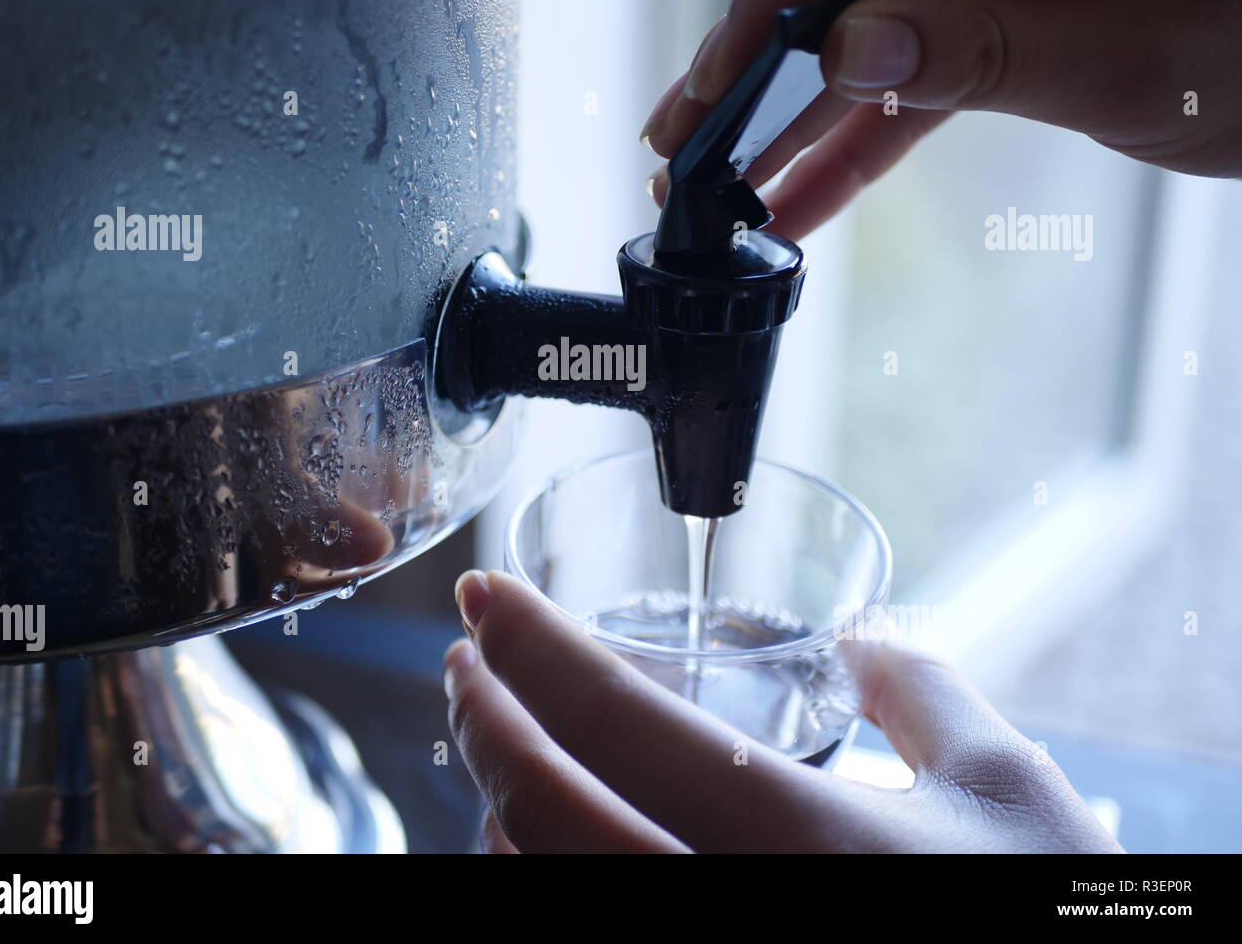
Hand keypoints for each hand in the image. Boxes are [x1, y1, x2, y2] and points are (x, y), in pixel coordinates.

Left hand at [443, 569, 1122, 853]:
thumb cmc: (1042, 914)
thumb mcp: (1009, 792)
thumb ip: (929, 689)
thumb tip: (864, 639)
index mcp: (805, 839)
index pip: (616, 723)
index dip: (530, 645)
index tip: (485, 596)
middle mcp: (728, 907)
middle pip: (541, 811)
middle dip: (482, 717)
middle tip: (464, 657)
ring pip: (536, 884)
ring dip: (494, 804)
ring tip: (500, 738)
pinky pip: (567, 926)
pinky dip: (533, 872)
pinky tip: (539, 840)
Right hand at [640, 0, 1241, 238]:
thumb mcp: (1135, 57)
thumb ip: (986, 51)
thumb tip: (846, 52)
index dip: (781, 1)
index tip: (716, 83)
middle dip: (760, 67)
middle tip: (683, 141)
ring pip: (865, 33)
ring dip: (793, 115)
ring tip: (718, 182)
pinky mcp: (1001, 12)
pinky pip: (913, 80)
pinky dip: (860, 143)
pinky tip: (802, 199)